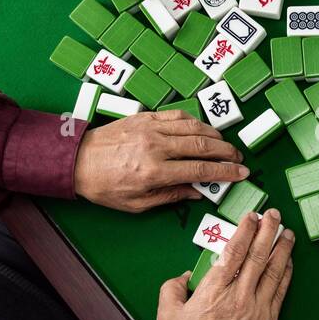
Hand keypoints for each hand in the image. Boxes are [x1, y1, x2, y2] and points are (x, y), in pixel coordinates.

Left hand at [73, 111, 248, 211]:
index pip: (200, 169)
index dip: (225, 172)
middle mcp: (155, 147)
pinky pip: (177, 116)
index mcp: (154, 172)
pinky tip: (203, 130)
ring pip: (194, 127)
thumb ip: (171, 196)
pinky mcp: (145, 117)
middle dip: (226, 153)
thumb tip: (198, 191)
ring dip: (215, 136)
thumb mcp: (138, 204)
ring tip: (225, 145)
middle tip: (239, 159)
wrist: (77, 161)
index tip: (241, 173)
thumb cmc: (105, 187)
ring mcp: (150, 129)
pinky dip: (195, 122)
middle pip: (202, 146)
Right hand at [158, 210, 294, 319]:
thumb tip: (186, 276)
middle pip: (258, 256)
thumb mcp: (167, 315)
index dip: (246, 230)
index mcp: (214, 291)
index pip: (234, 251)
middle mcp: (238, 297)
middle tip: (274, 215)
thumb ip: (173, 288)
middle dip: (268, 231)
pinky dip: (286, 274)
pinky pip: (281, 293)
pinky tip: (289, 263)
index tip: (252, 217)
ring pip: (274, 272)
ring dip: (282, 249)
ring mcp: (257, 311)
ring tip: (287, 233)